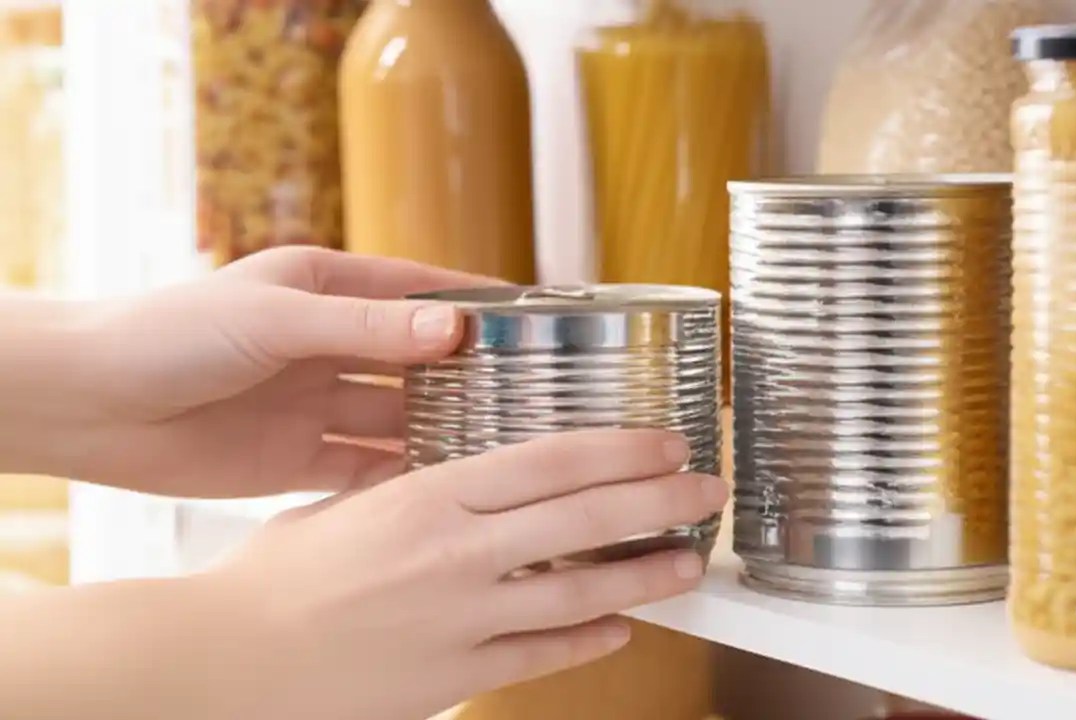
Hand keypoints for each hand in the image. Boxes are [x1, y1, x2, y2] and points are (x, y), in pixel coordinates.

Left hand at [45, 246, 497, 496]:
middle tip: (529, 397)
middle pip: (415, 362)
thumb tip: (453, 327)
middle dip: (466, 377)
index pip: (416, 291)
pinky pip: (364, 467)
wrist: (88, 404)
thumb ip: (367, 327)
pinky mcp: (296, 458)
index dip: (472, 304)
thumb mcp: (277, 318)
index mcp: (323, 290)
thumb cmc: (168, 333)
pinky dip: (399, 476)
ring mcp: (314, 403)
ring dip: (439, 431)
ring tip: (497, 448)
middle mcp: (326, 346)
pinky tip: (440, 487)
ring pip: (397, 418)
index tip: (531, 318)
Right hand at [202, 430, 727, 719]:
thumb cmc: (272, 579)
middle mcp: (458, 554)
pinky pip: (543, 655)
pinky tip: (622, 628)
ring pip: (582, 592)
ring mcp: (463, 620)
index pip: (552, 460)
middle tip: (707, 491)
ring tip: (689, 564)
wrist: (227, 664)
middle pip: (585, 518)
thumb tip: (467, 484)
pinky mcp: (457, 676)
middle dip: (661, 501)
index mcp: (428, 496)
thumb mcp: (345, 506)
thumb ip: (414, 491)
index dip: (623, 448)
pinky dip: (591, 639)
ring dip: (647, 575)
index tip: (667, 440)